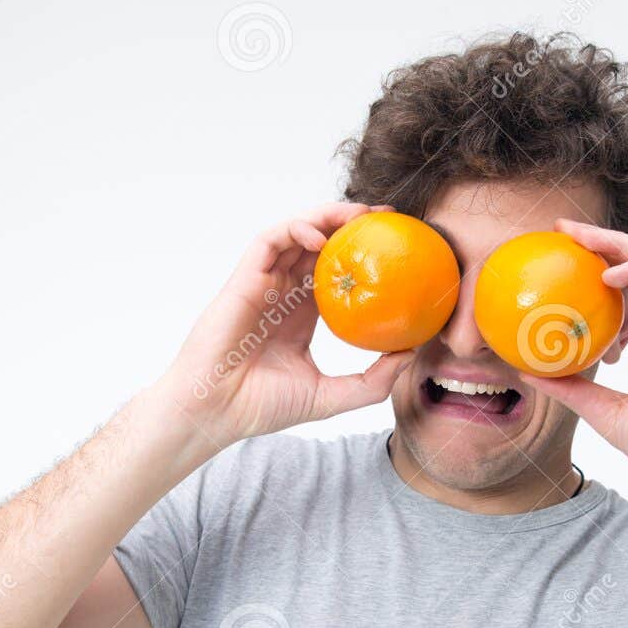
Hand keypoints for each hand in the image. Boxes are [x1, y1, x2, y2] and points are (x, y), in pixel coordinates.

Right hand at [157, 203, 413, 442]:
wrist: (215, 412)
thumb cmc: (262, 407)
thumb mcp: (330, 396)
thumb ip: (371, 381)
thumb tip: (411, 356)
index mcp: (302, 314)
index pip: (337, 272)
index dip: (364, 255)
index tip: (397, 247)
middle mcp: (284, 293)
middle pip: (321, 244)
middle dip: (352, 223)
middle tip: (387, 216)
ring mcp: (264, 283)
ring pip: (297, 234)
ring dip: (328, 217)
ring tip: (360, 215)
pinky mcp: (245, 279)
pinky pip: (270, 241)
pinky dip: (295, 230)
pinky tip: (322, 237)